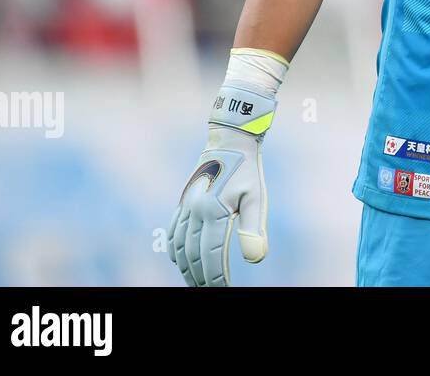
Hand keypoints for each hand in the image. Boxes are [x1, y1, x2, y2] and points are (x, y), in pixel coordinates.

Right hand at [168, 86, 274, 286]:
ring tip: (196, 283)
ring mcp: (186, 206)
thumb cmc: (248, 169)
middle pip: (192, 255)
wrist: (230, 139)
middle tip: (210, 291)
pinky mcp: (184, 201)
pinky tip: (180, 260)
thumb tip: (256, 260)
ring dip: (185, 268)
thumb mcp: (256, 197)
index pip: (212, 255)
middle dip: (200, 277)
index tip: (224, 289)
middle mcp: (195, 211)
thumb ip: (253, 228)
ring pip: (179, 246)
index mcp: (213, 211)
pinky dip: (176, 250)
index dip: (217, 276)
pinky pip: (173, 232)